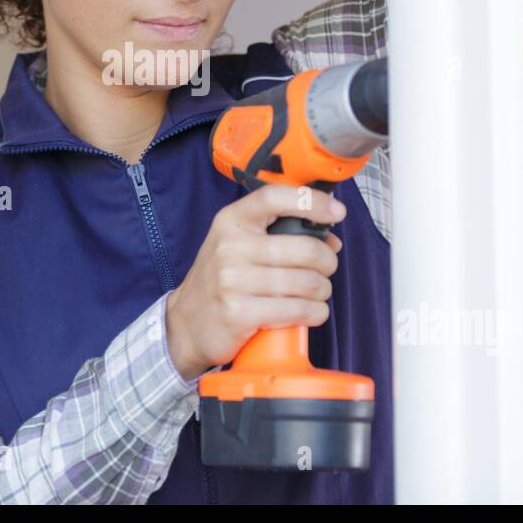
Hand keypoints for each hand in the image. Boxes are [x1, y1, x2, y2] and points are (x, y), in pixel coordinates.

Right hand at [165, 184, 345, 380]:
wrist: (186, 324)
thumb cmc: (222, 280)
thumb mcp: (238, 245)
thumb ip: (278, 234)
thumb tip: (331, 239)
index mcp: (231, 222)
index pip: (273, 197)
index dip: (311, 201)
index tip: (336, 212)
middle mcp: (229, 247)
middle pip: (304, 248)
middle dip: (327, 262)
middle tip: (325, 270)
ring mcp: (232, 281)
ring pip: (306, 283)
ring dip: (322, 291)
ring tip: (316, 294)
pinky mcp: (238, 313)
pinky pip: (296, 310)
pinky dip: (314, 313)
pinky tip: (311, 312)